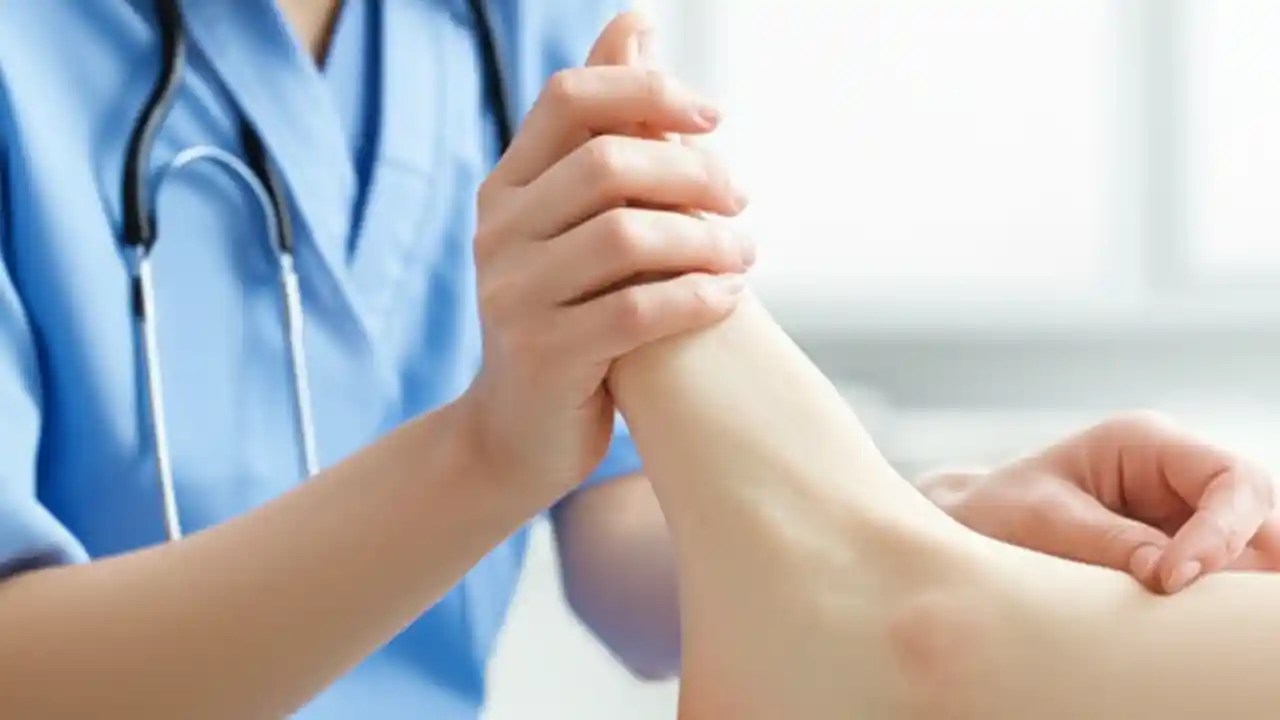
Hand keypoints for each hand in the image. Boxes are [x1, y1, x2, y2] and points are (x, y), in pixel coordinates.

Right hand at [460, 14, 753, 502]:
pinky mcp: (544, 355)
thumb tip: (638, 23)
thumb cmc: (569, 316)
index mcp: (505, 187)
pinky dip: (698, 297)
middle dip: (695, 176)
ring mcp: (512, 295)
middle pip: (607, 164)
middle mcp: (497, 232)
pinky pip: (639, 310)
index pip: (571, 100)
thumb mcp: (576, 224)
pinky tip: (730, 297)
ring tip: (746, 255)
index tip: (713, 118)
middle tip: (742, 203)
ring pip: (628, 236)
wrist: (519, 432)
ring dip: (708, 240)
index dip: (649, 94)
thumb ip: (606, 132)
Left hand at [918, 412, 1279, 592]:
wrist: (971, 526)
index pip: (1228, 478)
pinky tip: (1183, 618)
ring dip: (1228, 583)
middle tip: (1199, 605)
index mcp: (1145, 442)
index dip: (1222, 530)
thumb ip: (1108, 542)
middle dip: (1240, 558)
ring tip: (1186, 614)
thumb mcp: (1042, 521)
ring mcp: (1182, 512)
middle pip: (1254, 511)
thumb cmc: (998, 510)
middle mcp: (1176, 471)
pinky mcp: (1177, 550)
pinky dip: (1212, 598)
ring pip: (1248, 548)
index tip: (1175, 579)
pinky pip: (1219, 576)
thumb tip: (1171, 575)